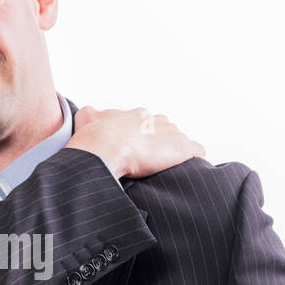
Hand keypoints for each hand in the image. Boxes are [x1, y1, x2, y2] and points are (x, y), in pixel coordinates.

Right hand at [67, 106, 205, 178]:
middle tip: (150, 163)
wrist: (104, 148)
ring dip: (175, 156)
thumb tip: (87, 113)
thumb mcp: (87, 117)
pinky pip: (197, 151)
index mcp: (139, 116)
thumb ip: (91, 114)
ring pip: (180, 142)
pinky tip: (184, 170)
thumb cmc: (95, 137)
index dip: (144, 141)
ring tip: (165, 171)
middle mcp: (157, 121)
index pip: (149, 125)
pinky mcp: (181, 148)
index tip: (138, 152)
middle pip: (167, 133)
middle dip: (161, 147)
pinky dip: (193, 160)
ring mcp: (171, 134)